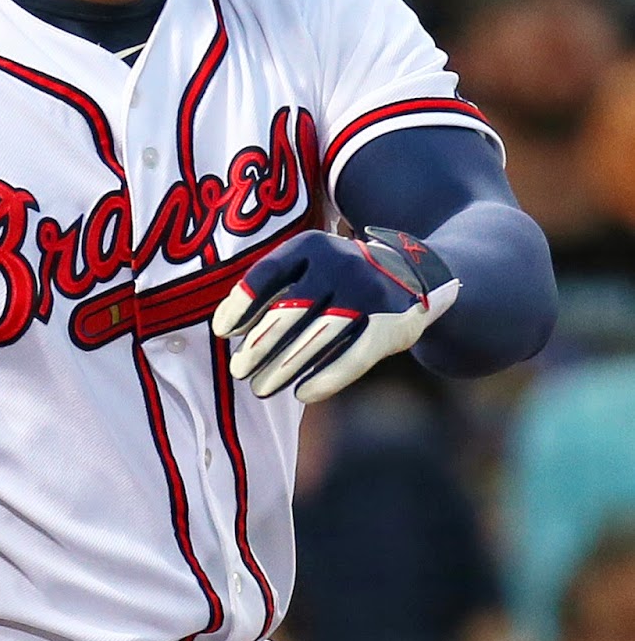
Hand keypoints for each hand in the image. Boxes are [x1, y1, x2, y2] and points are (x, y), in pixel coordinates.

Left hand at [212, 227, 459, 403]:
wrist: (416, 273)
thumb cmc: (341, 277)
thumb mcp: (311, 265)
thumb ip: (275, 289)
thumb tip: (231, 329)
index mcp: (312, 246)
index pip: (266, 274)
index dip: (240, 305)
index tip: (223, 332)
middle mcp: (339, 264)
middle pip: (287, 312)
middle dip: (257, 346)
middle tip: (238, 371)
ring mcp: (367, 293)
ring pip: (315, 339)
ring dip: (282, 368)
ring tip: (260, 387)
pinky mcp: (389, 324)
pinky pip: (352, 358)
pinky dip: (325, 379)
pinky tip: (303, 394)